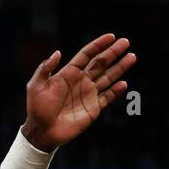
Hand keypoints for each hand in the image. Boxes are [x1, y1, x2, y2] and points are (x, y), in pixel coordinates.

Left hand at [22, 34, 135, 151]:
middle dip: (113, 52)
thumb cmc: (36, 108)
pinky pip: (108, 97)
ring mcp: (88, 94)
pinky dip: (116, 91)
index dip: (98, 45)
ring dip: (120, 67)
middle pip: (100, 63)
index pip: (86, 55)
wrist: (42, 131)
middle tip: (126, 42)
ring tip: (132, 57)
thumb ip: (45, 68)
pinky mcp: (93, 108)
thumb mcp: (36, 86)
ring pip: (108, 77)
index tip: (111, 36)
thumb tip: (58, 52)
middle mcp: (81, 81)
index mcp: (68, 74)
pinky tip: (123, 83)